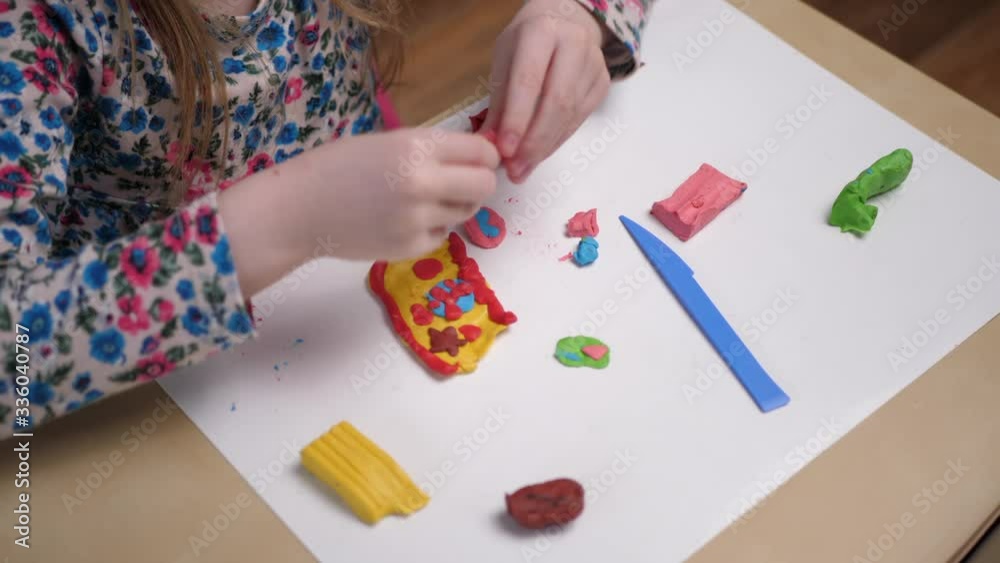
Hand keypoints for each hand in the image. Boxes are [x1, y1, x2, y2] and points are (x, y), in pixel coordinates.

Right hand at [300, 129, 499, 259]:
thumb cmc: (341, 167)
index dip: (486, 157)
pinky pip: (442, 235)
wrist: (301, 208)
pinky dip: (430, 229)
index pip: (483, 152)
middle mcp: (423, 182)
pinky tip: (402, 221)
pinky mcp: (411, 247)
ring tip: (419, 201)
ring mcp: (418, 219)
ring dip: (453, 206)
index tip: (478, 161)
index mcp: (417, 147)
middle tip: (460, 185)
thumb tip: (483, 158)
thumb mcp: (390, 142)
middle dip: (479, 184)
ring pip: (466, 212)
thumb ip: (434, 150)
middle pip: (486, 185)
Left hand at [482, 0, 611, 183]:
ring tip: (522, 168)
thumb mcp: (504, 62)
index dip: (516, 119)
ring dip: (544, 148)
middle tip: (514, 169)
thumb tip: (489, 144)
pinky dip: (557, 141)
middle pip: (556, 102)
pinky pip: (579, 120)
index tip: (504, 150)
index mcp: (541, 31)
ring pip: (570, 115)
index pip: (529, 81)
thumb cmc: (526, 44)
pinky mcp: (602, 83)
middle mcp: (573, 43)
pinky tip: (539, 154)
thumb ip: (498, 103)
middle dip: (533, 142)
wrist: (564, 23)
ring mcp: (593, 64)